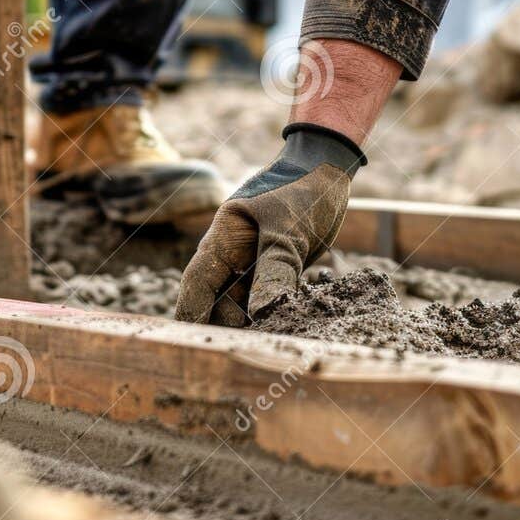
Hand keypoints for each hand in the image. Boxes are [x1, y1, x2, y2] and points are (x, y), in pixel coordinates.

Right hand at [175, 124, 363, 325]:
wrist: (327, 168)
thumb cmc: (303, 188)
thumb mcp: (289, 228)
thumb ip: (275, 268)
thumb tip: (261, 313)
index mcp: (224, 238)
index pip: (198, 282)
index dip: (191, 313)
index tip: (192, 344)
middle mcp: (233, 255)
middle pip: (219, 301)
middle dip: (231, 327)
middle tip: (253, 351)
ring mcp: (254, 264)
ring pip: (245, 304)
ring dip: (258, 323)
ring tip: (277, 340)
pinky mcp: (276, 270)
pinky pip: (270, 299)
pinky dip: (278, 313)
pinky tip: (295, 325)